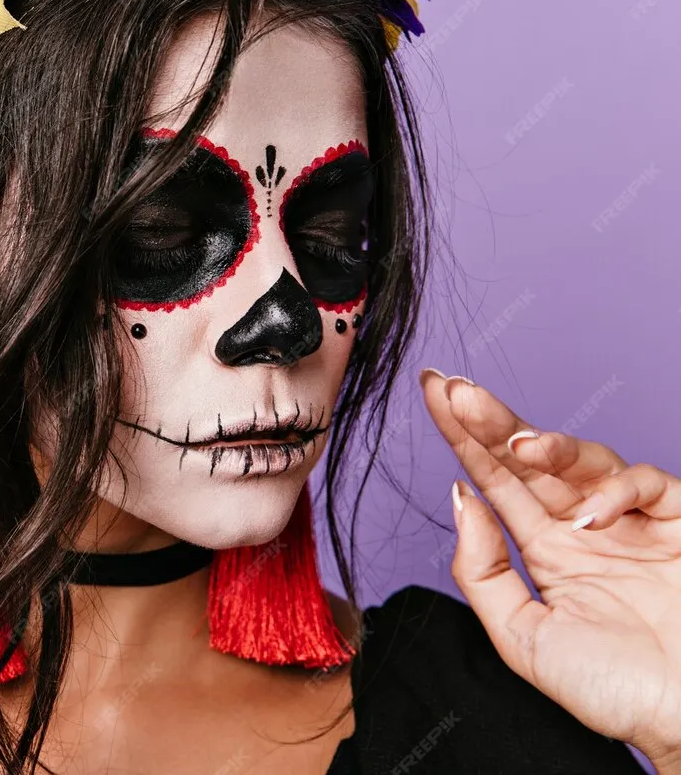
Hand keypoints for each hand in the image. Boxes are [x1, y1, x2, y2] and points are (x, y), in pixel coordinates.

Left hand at [420, 369, 680, 770]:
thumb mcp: (524, 638)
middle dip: (491, 420)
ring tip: (517, 444)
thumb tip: (459, 497)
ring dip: (548, 443)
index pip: (496, 480)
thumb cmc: (616, 692)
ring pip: (584, 459)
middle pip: (530, 458)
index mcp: (547, 549)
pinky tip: (589, 516)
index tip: (432, 394)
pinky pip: (649, 484)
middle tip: (454, 390)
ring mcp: (635, 522)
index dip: (464, 437)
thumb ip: (483, 572)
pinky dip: (617, 491)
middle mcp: (586, 526)